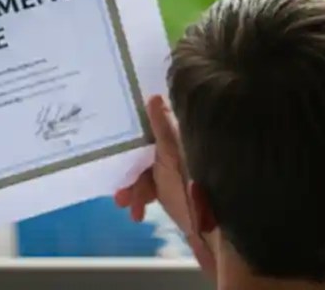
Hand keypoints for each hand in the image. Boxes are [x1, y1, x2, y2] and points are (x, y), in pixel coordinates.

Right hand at [114, 95, 215, 274]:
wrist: (210, 228)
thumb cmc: (190, 186)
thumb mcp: (171, 155)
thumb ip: (162, 128)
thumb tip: (154, 96)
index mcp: (179, 136)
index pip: (150, 126)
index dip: (131, 134)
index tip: (113, 141)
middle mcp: (176, 149)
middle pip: (144, 152)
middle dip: (129, 171)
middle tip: (119, 192)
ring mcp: (174, 170)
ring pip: (144, 172)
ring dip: (133, 189)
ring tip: (127, 206)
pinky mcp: (171, 189)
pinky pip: (149, 188)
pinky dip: (141, 199)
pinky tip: (137, 214)